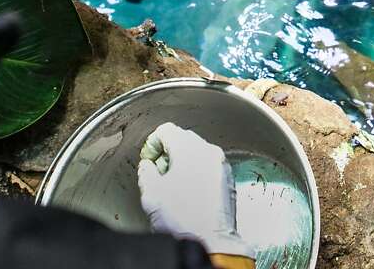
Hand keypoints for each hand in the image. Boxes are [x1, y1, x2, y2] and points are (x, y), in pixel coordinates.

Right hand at [137, 122, 254, 259]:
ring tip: (172, 186)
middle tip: (158, 173)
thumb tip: (147, 166)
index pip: (166, 130)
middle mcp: (209, 152)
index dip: (152, 143)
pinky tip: (188, 193)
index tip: (148, 159)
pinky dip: (197, 172)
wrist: (211, 242)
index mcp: (190, 149)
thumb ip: (146, 172)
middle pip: (183, 139)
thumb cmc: (183, 220)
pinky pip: (208, 166)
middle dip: (168, 153)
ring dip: (183, 163)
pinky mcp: (227, 179)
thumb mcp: (151, 193)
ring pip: (197, 153)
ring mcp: (221, 165)